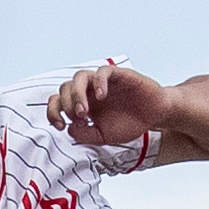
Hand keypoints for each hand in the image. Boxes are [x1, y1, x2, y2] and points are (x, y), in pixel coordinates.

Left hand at [48, 63, 170, 148]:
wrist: (155, 115)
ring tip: (86, 112)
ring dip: (77, 94)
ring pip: (80, 76)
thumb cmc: (130, 123)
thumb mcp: (103, 137)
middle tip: (81, 120)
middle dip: (68, 105)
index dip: (54, 112)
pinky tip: (102, 96)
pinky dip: (99, 82)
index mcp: (83, 104)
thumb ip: (85, 135)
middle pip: (66, 87)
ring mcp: (103, 82)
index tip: (59, 125)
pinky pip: (103, 72)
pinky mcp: (119, 75)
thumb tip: (69, 128)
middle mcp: (90, 91)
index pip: (58, 101)